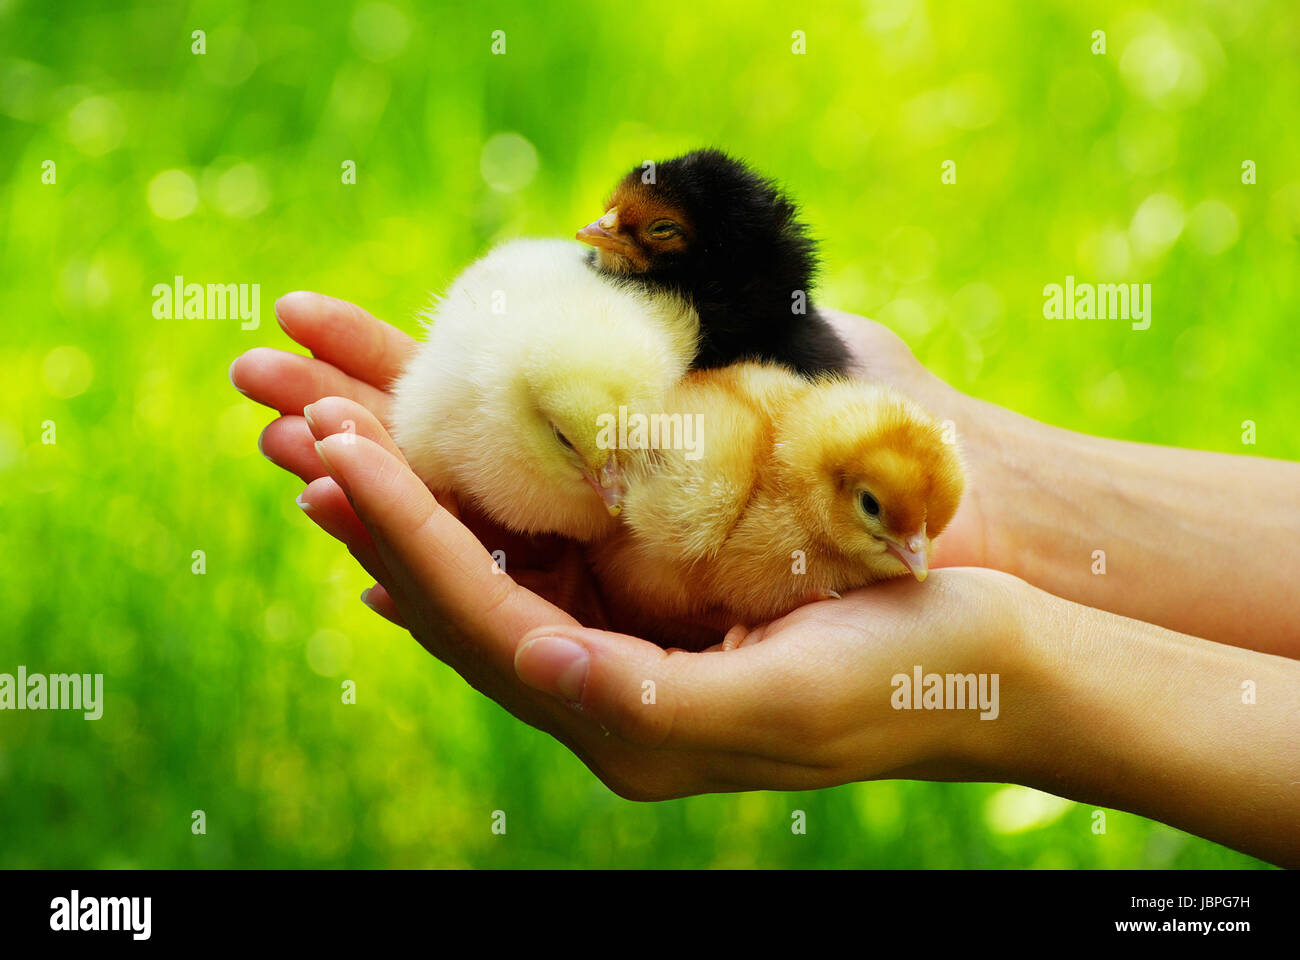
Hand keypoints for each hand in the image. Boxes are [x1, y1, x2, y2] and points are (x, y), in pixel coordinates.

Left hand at [295, 393, 1031, 797]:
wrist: (988, 669)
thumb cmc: (905, 675)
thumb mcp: (784, 694)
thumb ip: (654, 695)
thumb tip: (532, 657)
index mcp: (626, 724)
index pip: (481, 617)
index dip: (405, 529)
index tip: (336, 442)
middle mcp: (607, 700)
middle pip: (459, 603)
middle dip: (381, 514)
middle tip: (304, 425)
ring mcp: (627, 662)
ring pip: (490, 580)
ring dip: (418, 510)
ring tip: (344, 441)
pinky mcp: (656, 623)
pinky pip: (542, 571)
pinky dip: (484, 522)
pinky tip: (443, 490)